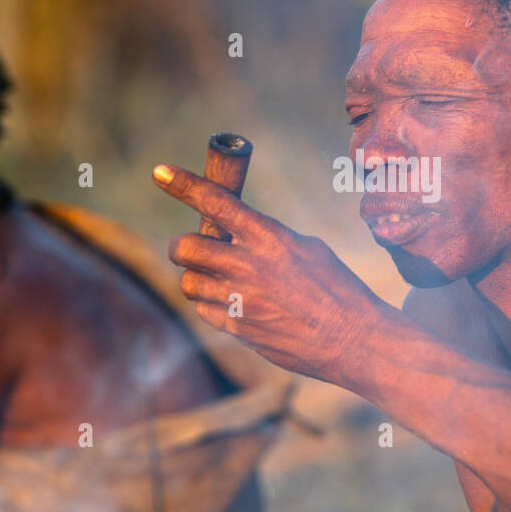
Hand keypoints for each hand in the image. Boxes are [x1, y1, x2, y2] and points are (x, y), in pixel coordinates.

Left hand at [152, 163, 393, 383]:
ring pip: (189, 282)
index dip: (183, 184)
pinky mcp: (237, 328)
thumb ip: (268, 239)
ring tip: (216, 279)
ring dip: (195, 278)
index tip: (159, 172)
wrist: (351, 339)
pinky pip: (204, 310)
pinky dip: (211, 305)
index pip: (216, 201)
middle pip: (185, 247)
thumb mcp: (307, 249)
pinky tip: (233, 304)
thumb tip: (238, 234)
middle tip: (190, 249)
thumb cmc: (337, 288)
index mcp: (269, 237)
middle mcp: (248, 265)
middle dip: (181, 247)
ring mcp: (240, 299)